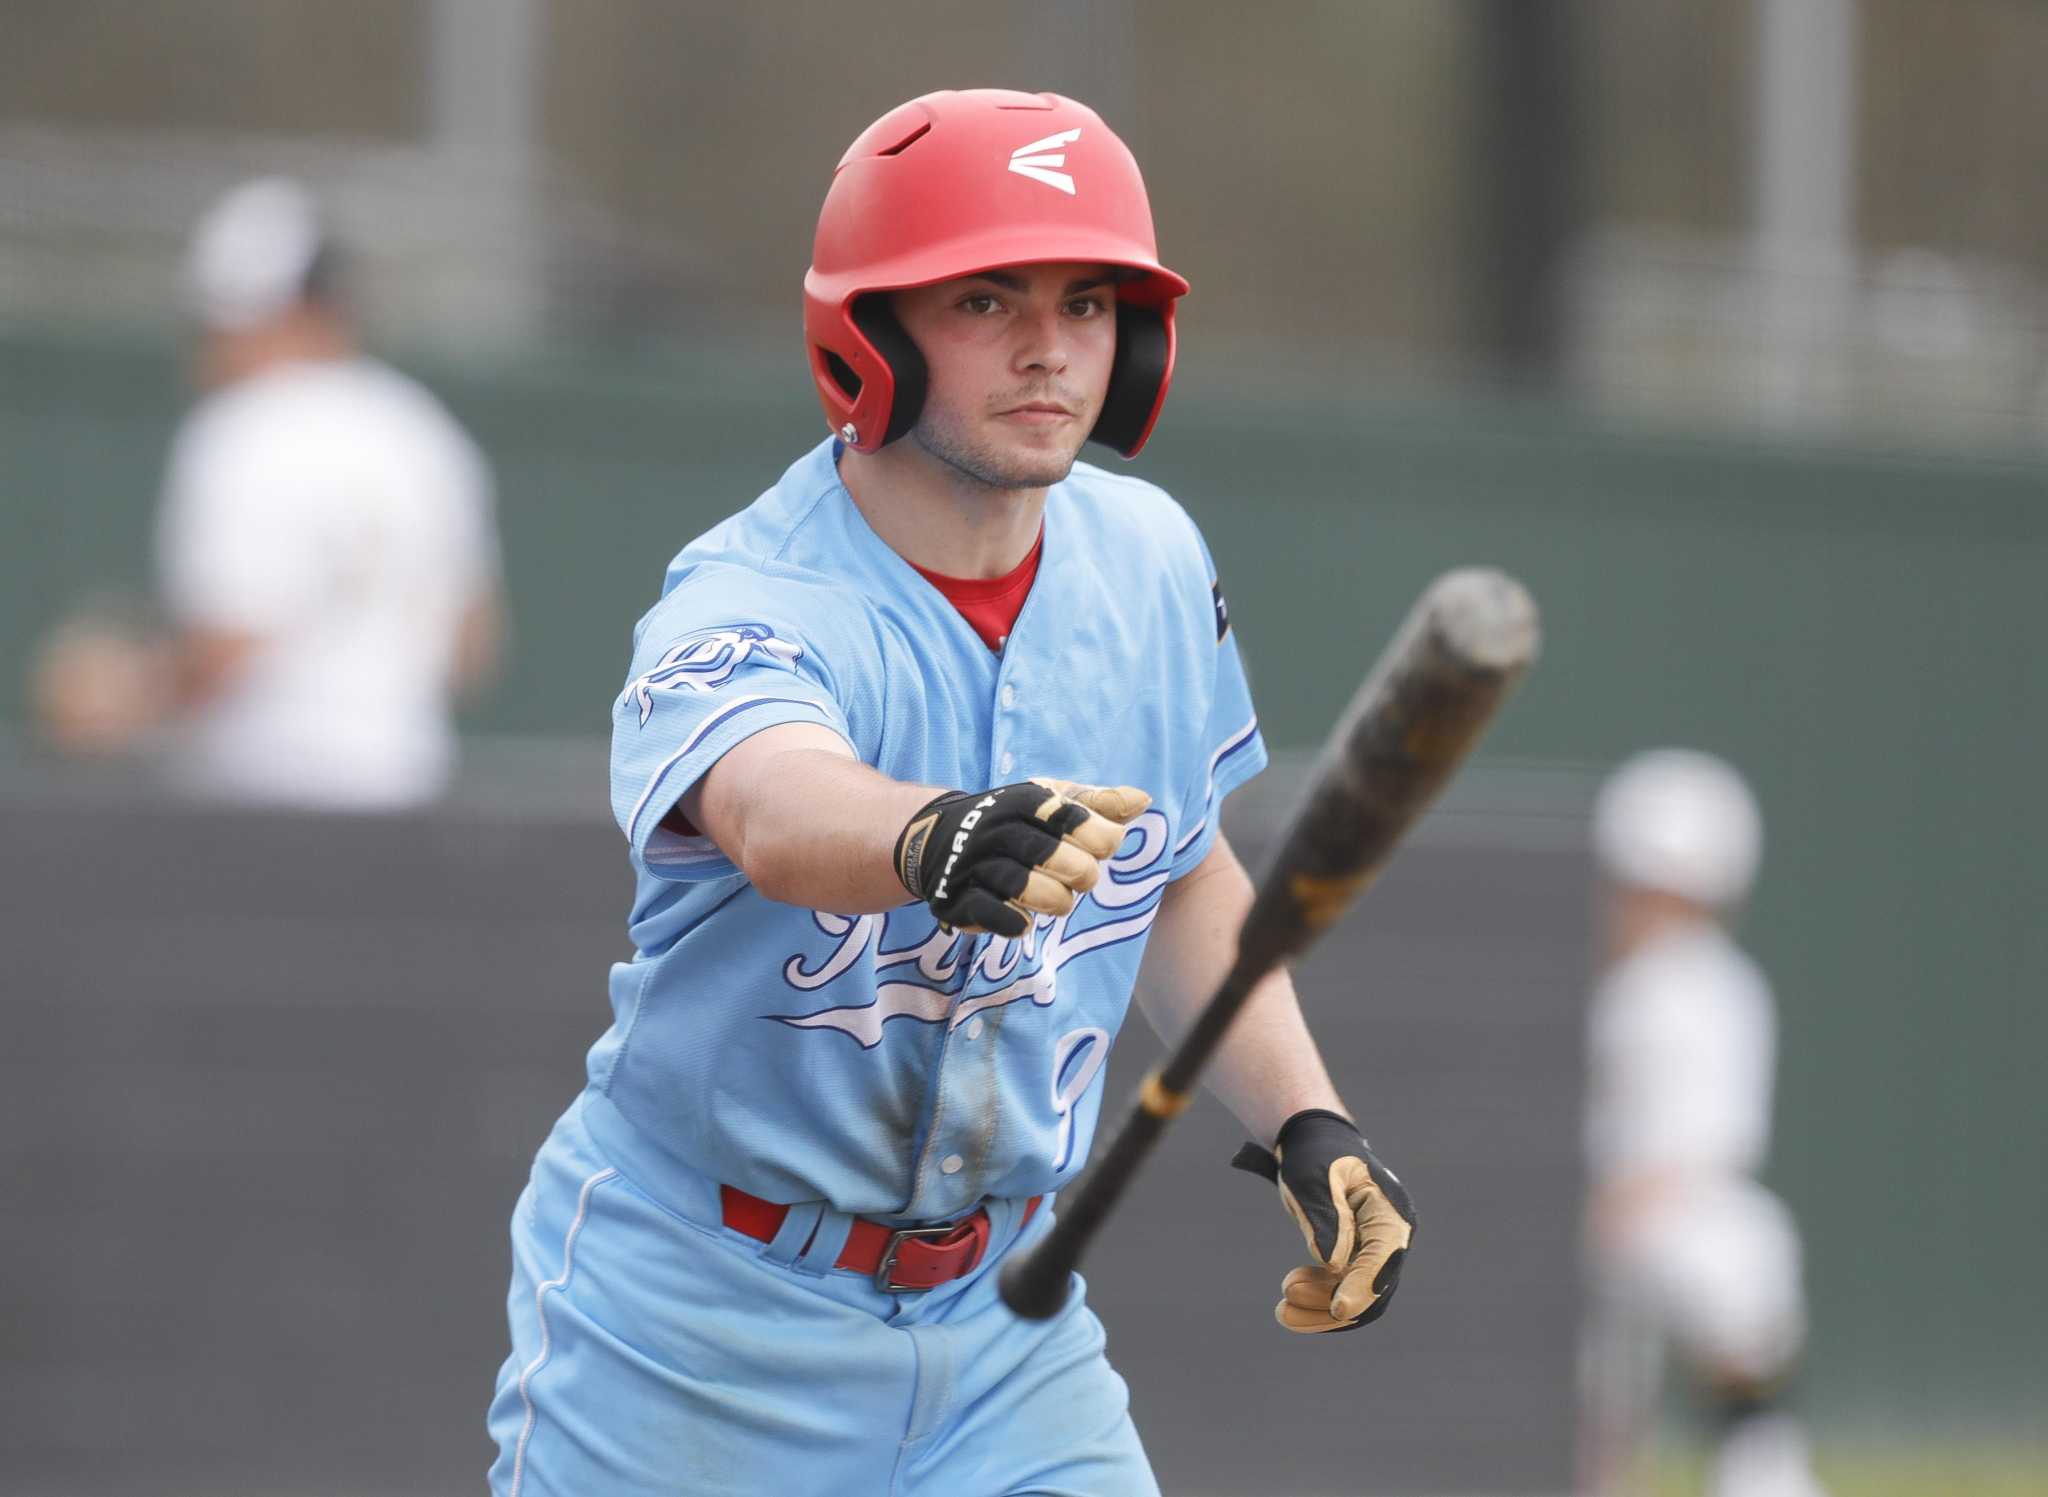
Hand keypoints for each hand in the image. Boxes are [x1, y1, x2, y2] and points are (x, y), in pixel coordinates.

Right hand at [894, 777, 1150, 937]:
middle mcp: (994, 828)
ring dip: (1053, 900)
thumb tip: (1143, 801)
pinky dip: (1015, 922)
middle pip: (1048, 853)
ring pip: (1020, 885)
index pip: (1070, 816)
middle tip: (1086, 879)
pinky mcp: (956, 897)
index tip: (1106, 846)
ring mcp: (972, 863)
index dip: (1100, 836)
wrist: (940, 839)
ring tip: (1061, 902)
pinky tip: (1026, 922)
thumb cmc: (1017, 822)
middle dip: (1080, 872)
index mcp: (1023, 800)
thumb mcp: (1054, 803)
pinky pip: (990, 913)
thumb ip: (1099, 804)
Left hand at [1232, 1109, 1415, 1332]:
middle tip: (1285, 1306)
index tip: (1337, 1309)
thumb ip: (1326, 1218)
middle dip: (1332, 1304)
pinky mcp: (1358, 1257)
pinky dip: (1319, 1299)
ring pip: (1358, 1296)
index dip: (1362, 1286)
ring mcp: (1377, 1248)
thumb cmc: (1314, 1156)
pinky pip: (1345, 1289)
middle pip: (1374, 1287)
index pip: (1383, 1256)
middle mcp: (1391, 1234)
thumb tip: (1333, 1264)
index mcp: (1389, 1211)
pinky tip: (1291, 1301)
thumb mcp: (1313, 1180)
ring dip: (1321, 1308)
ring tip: (1282, 1311)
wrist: (1311, 1144)